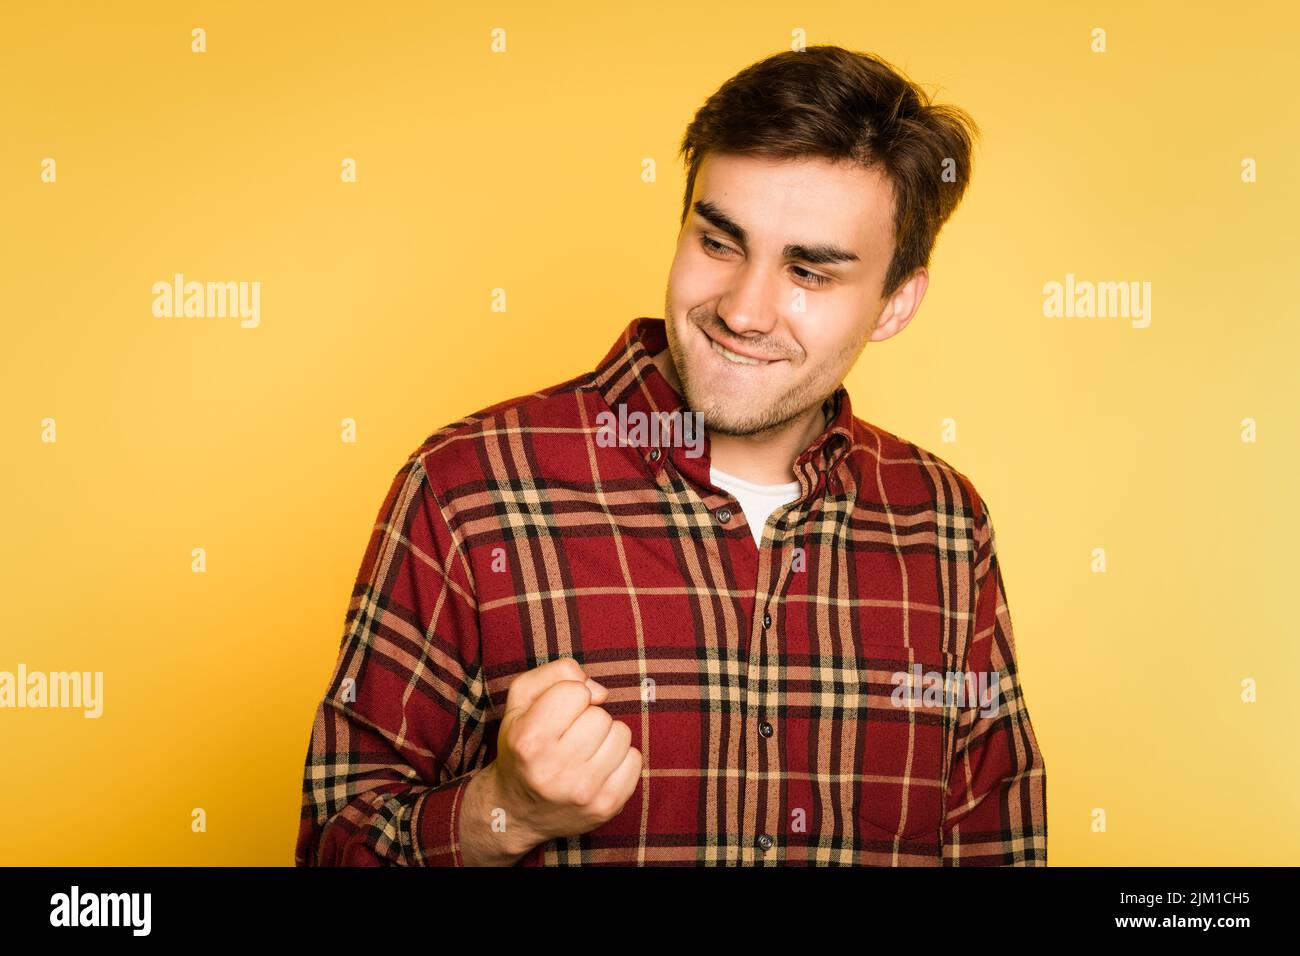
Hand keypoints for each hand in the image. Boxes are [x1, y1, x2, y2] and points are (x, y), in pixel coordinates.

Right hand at [488, 657, 641, 853]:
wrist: (517, 813)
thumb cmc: (521, 748)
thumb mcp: (520, 701)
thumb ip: (556, 673)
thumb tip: (601, 692)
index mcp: (529, 741)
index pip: (576, 691)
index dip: (568, 696)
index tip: (556, 715)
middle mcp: (554, 770)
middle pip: (600, 715)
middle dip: (587, 719)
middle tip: (568, 738)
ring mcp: (583, 792)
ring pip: (621, 734)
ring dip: (606, 738)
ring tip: (583, 753)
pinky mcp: (607, 806)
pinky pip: (635, 760)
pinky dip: (620, 760)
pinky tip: (597, 769)